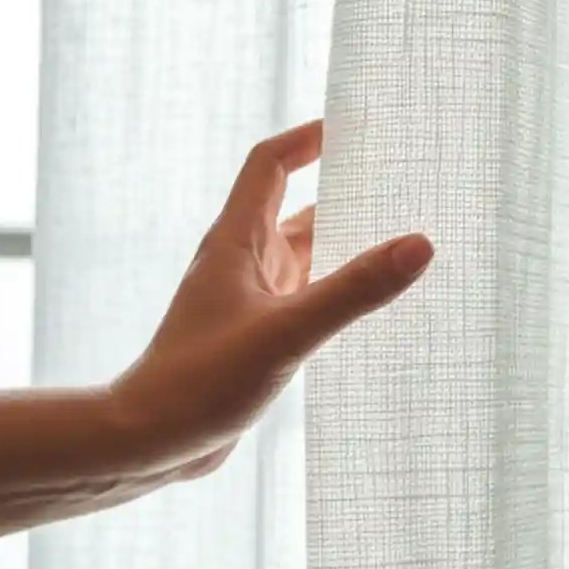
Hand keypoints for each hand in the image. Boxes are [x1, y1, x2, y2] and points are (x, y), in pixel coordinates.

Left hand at [106, 120, 433, 480]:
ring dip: (345, 247)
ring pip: (305, 258)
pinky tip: (372, 309)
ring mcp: (249, 302)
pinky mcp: (256, 339)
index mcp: (237, 243)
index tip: (354, 125)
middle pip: (296, 209)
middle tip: (401, 182)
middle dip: (344, 192)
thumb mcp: (287, 333)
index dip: (307, 138)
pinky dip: (337, 294)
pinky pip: (306, 300)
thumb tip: (419, 244)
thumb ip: (353, 291)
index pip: (270, 165)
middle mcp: (242, 264)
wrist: (149, 444)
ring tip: (403, 239)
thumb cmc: (200, 383)